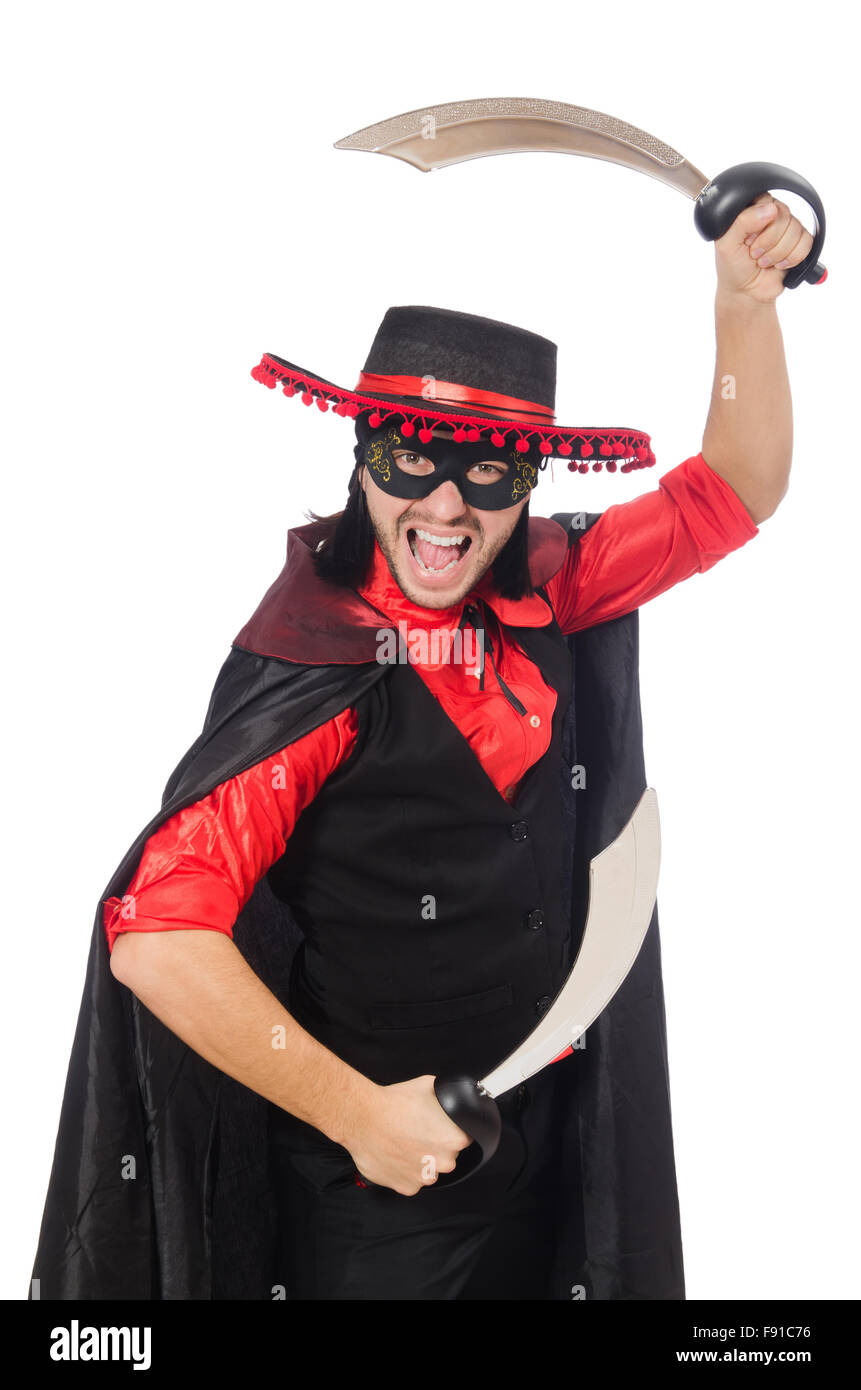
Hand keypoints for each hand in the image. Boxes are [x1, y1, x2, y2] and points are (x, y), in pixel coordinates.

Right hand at [342, 1073, 472, 1195]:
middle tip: (417, 1132)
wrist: (362, 1118)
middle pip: (447, 1156)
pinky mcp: (406, 1187)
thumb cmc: (393, 1103)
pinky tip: (396, 1154)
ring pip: (429, 1170)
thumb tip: (452, 1097)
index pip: (463, 1138)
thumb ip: (447, 1097)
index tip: (437, 1126)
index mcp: (454, 1139)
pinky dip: (405, 1171)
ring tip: (404, 1143)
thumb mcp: (428, 1085)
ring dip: (421, 1160)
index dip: (449, 1130)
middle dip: (435, 1146)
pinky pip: (411, 1180)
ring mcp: (424, 1178)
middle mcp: (443, 1162)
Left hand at [714, 193, 813, 303]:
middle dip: (768, 241)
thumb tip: (770, 209)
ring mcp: (788, 228)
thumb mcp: (727, 244)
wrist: (746, 291)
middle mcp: (773, 214)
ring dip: (777, 253)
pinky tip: (779, 264)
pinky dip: (792, 258)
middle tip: (754, 254)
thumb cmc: (733, 266)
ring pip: (796, 229)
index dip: (757, 224)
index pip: (767, 201)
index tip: (747, 240)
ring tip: (764, 262)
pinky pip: (807, 242)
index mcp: (753, 208)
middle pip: (784, 215)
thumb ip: (742, 222)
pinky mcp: (800, 242)